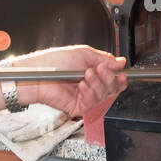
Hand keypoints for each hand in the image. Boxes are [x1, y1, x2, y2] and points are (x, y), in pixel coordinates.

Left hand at [12, 45, 126, 118]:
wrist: (39, 72)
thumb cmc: (54, 62)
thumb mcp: (83, 53)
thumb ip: (104, 58)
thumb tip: (120, 62)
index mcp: (93, 73)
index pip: (113, 79)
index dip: (119, 78)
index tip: (122, 73)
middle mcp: (90, 86)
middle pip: (112, 89)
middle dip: (109, 79)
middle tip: (100, 70)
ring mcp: (84, 97)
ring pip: (104, 96)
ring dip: (97, 84)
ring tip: (87, 75)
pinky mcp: (78, 107)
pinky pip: (92, 104)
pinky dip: (90, 93)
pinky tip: (83, 86)